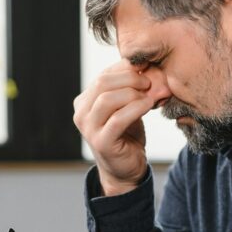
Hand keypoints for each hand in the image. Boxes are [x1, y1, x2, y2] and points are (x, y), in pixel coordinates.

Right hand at [73, 61, 170, 195]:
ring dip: (133, 93)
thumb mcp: (126, 106)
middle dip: (130, 78)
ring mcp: (88, 128)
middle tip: (149, 82)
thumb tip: (143, 62)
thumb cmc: (127, 135)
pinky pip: (118, 118)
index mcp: (84, 100)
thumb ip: (128, 87)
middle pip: (103, 82)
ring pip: (108, 99)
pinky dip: (136, 108)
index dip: (127, 68)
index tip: (147, 68)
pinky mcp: (101, 142)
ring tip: (150, 95)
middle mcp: (81, 112)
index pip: (104, 74)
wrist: (125, 169)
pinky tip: (148, 105)